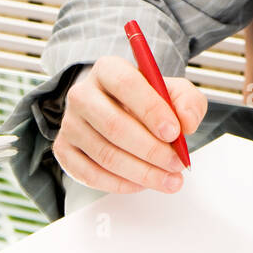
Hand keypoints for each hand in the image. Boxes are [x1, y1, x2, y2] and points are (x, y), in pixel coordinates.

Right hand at [52, 56, 206, 194]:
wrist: (120, 110)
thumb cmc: (147, 100)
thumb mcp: (174, 91)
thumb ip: (188, 101)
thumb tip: (187, 122)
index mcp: (108, 69)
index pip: (127, 85)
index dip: (152, 110)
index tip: (175, 132)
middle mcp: (82, 94)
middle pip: (114, 125)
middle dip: (151, 150)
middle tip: (177, 163)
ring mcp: (70, 123)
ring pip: (105, 154)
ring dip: (141, 172)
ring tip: (168, 179)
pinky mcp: (64, 150)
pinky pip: (89, 174)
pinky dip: (120, 184)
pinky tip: (141, 183)